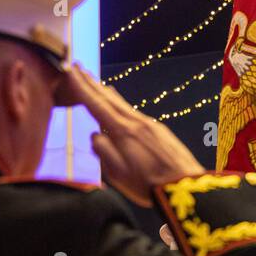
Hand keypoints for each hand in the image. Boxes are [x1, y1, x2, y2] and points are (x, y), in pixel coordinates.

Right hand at [64, 64, 203, 202]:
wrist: (185, 187)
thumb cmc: (149, 185)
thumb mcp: (117, 174)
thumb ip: (103, 151)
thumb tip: (94, 134)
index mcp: (123, 131)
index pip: (96, 104)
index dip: (81, 87)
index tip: (70, 71)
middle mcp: (136, 122)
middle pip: (109, 98)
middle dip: (92, 83)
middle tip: (79, 67)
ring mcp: (150, 125)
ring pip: (123, 104)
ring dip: (107, 92)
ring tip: (96, 83)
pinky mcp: (160, 131)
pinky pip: (134, 113)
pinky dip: (122, 105)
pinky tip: (120, 106)